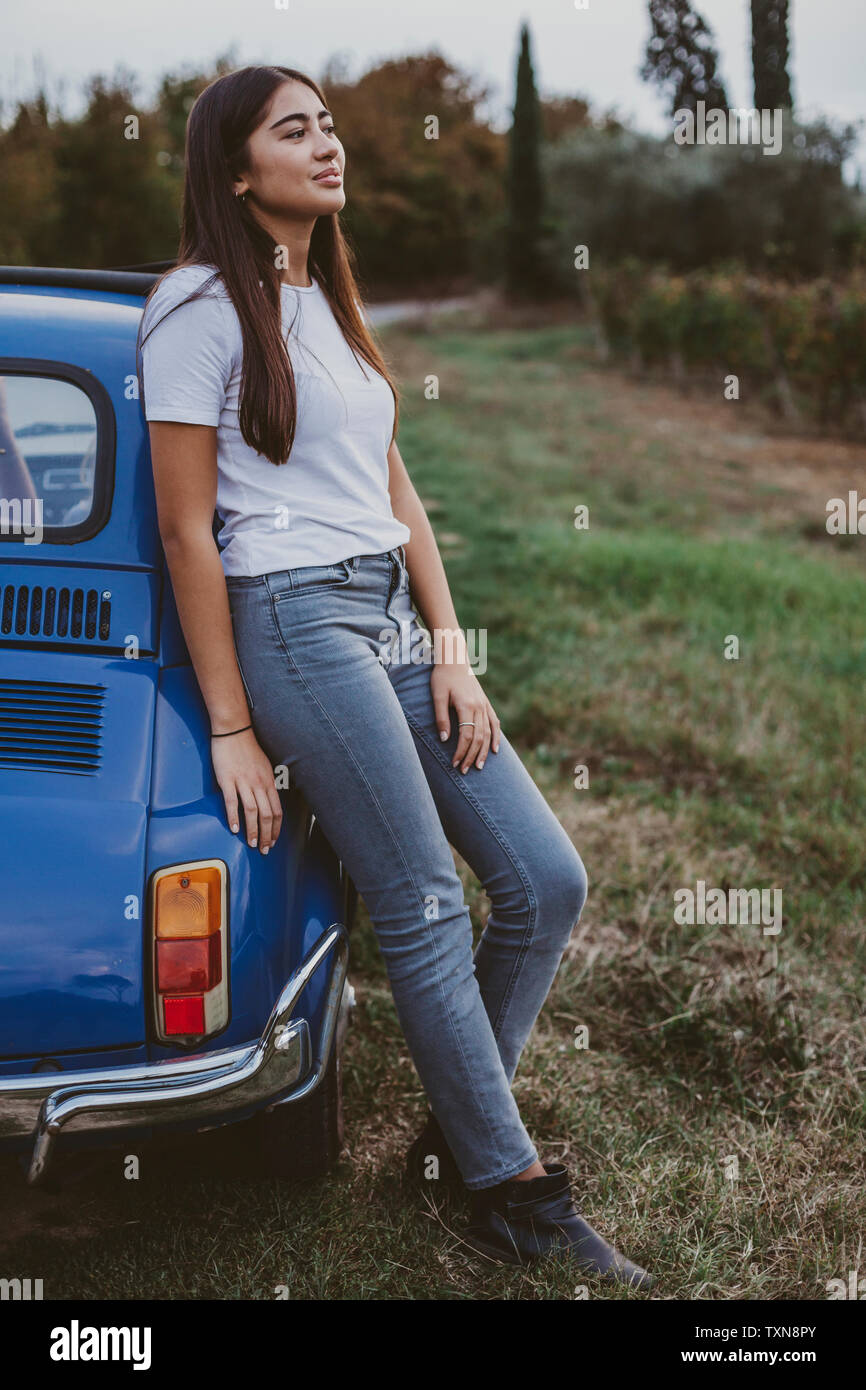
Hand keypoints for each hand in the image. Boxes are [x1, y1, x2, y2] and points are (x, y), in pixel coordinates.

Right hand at [210, 727, 282, 852]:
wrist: (233, 730)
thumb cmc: (247, 748)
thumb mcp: (264, 767)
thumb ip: (266, 784)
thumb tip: (269, 800)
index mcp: (269, 782)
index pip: (277, 811)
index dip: (276, 829)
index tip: (274, 841)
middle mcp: (259, 784)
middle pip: (267, 815)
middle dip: (267, 835)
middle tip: (265, 850)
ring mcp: (243, 782)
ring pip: (252, 811)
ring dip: (253, 831)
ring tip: (253, 844)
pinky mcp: (227, 780)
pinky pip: (232, 802)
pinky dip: (234, 818)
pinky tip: (235, 829)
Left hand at [430, 658, 500, 772]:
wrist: (454, 659)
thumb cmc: (442, 677)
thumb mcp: (437, 696)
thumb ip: (441, 718)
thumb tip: (444, 740)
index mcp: (466, 706)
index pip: (466, 736)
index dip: (461, 752)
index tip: (454, 763)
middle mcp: (478, 707)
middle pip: (478, 738)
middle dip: (472, 756)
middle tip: (464, 770)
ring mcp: (484, 705)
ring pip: (487, 733)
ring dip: (484, 752)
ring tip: (479, 766)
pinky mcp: (485, 703)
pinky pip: (494, 723)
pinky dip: (496, 737)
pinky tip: (496, 750)